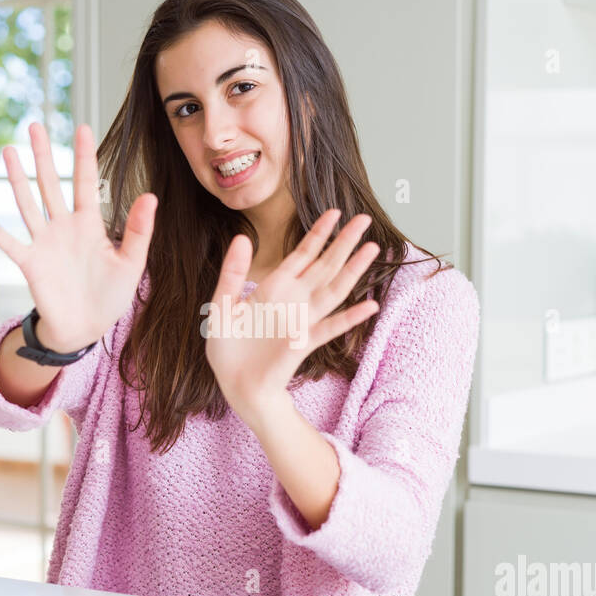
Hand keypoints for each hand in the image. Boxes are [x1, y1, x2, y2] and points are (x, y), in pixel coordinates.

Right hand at [0, 122, 156, 351]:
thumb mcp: (131, 263)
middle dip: (44, 156)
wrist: (87, 328)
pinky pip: (9, 242)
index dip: (84, 156)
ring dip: (17, 179)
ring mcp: (44, 242)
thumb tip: (151, 196)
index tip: (83, 127)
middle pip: (50, 184)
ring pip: (28, 203)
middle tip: (35, 125)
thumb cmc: (111, 295)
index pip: (85, 182)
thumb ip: (138, 231)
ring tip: (8, 151)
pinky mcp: (30, 263)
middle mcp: (64, 227)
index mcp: (89, 225)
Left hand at [204, 209, 379, 421]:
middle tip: (364, 219)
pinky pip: (330, 327)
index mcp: (275, 287)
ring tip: (372, 249)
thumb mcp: (223, 304)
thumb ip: (232, 273)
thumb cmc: (228, 347)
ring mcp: (302, 320)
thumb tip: (242, 237)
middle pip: (325, 265)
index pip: (303, 254)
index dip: (319, 233)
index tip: (336, 212)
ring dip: (353, 270)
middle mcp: (294, 300)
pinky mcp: (304, 342)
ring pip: (334, 290)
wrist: (234, 383)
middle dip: (344, 242)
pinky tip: (369, 306)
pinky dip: (350, 317)